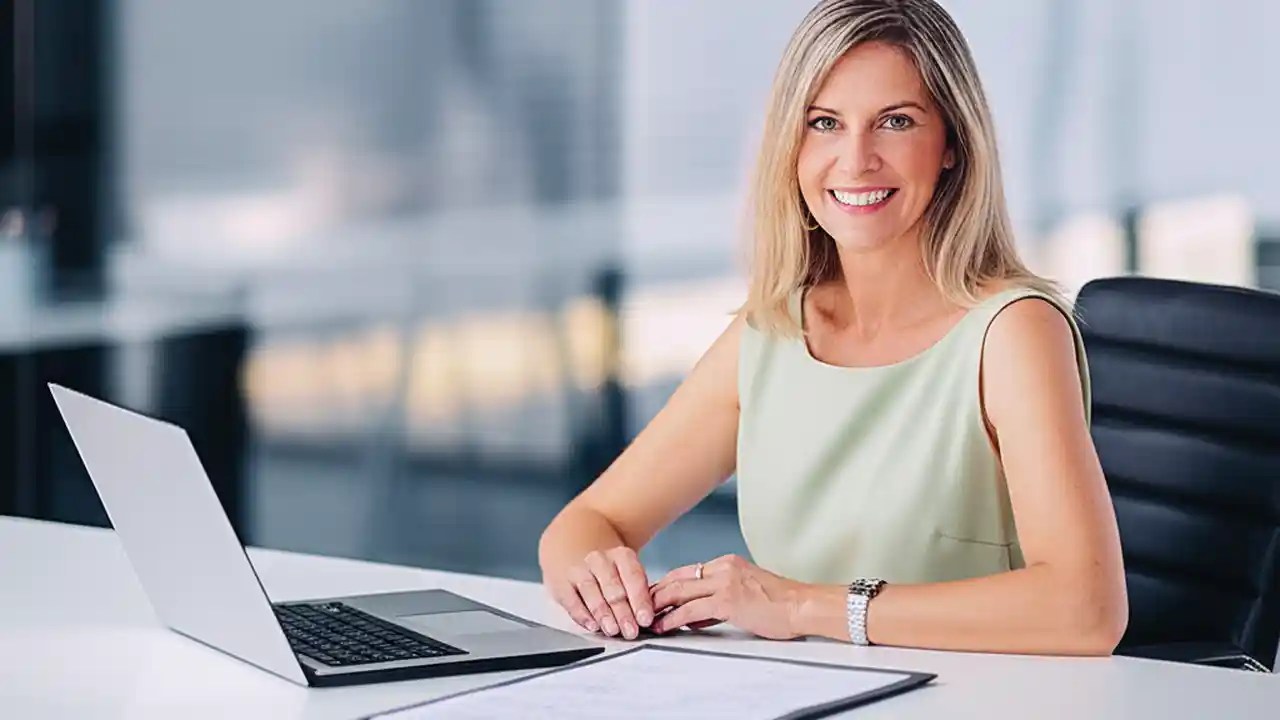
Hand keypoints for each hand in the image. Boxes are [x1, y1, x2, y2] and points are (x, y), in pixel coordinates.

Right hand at [545, 547, 654, 639]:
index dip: (640, 600)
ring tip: (612, 630)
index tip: (645, 619)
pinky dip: (582, 614)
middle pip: (613, 588)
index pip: (634, 577)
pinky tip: (592, 625)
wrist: (573, 553)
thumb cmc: (608, 573)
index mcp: (622, 555)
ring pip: (592, 592)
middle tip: (631, 631)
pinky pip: (571, 599)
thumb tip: (645, 621)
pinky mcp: (562, 583)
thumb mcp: (627, 576)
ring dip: (604, 614)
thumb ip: (636, 595)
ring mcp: (579, 570)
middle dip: (624, 612)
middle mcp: (600, 560)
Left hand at [649, 554, 806, 639]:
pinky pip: (690, 609)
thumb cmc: (781, 603)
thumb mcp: (747, 590)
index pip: (688, 571)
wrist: (802, 606)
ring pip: (679, 591)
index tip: (654, 594)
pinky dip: (672, 618)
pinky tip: (663, 625)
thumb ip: (721, 596)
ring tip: (645, 616)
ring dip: (658, 605)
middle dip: (656, 592)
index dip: (667, 583)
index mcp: (728, 563)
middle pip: (678, 578)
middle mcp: (723, 568)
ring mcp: (724, 583)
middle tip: (640, 604)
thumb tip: (698, 613)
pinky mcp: (727, 601)